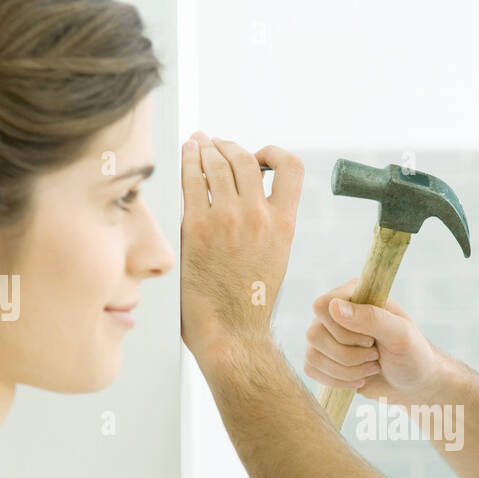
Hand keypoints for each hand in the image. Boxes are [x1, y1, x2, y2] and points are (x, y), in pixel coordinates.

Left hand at [180, 131, 302, 360]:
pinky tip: (185, 155)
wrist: (230, 332)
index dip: (274, 153)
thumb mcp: (275, 257)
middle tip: (216, 145)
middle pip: (245, 158)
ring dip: (206, 148)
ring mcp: (227, 219)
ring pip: (217, 162)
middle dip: (229, 146)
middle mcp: (258, 216)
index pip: (293, 167)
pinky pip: (191, 179)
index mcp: (284, 224)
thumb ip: (268, 225)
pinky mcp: (197, 226)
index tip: (259, 157)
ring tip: (199, 145)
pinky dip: (188, 160)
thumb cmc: (248, 302)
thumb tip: (250, 197)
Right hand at [304, 278, 445, 406]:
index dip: (342, 330)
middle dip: (348, 355)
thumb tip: (334, 307)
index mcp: (354, 295)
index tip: (371, 339)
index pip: (322, 306)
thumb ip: (371, 317)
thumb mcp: (400, 334)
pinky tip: (359, 379)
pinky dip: (337, 381)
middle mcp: (335, 313)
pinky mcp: (324, 359)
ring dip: (346, 370)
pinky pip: (311, 370)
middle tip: (375, 355)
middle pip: (314, 334)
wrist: (414, 383)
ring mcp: (327, 337)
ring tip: (372, 368)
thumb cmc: (412, 353)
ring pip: (313, 355)